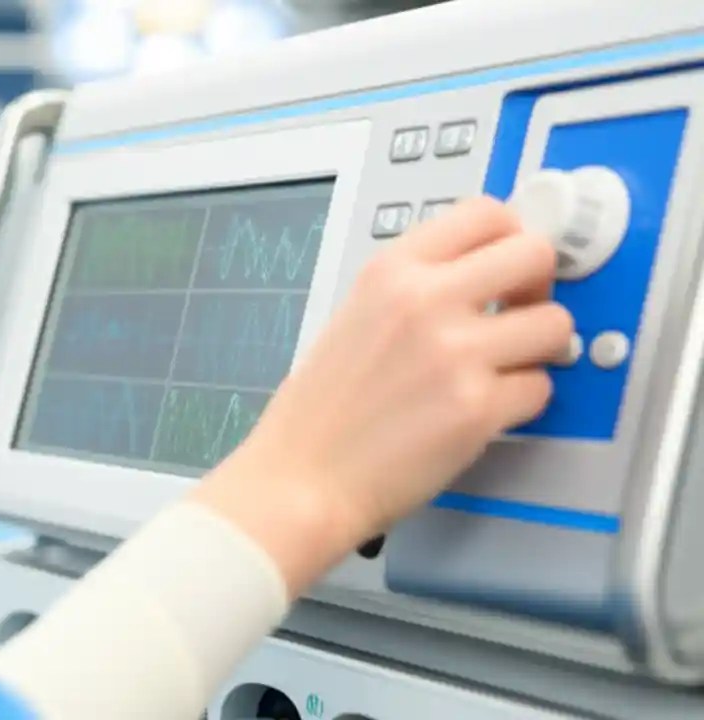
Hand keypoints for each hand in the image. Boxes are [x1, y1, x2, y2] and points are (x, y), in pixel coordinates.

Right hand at [191, 197, 572, 595]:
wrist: (302, 478)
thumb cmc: (321, 412)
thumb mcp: (355, 316)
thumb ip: (416, 287)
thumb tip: (483, 273)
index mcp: (390, 271)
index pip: (485, 212)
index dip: (512, 237)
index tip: (510, 264)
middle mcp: (424, 301)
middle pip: (534, 253)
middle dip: (539, 285)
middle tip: (522, 311)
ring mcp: (454, 354)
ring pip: (555, 324)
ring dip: (538, 349)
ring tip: (500, 369)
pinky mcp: (477, 408)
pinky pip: (541, 387)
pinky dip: (521, 401)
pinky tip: (483, 410)